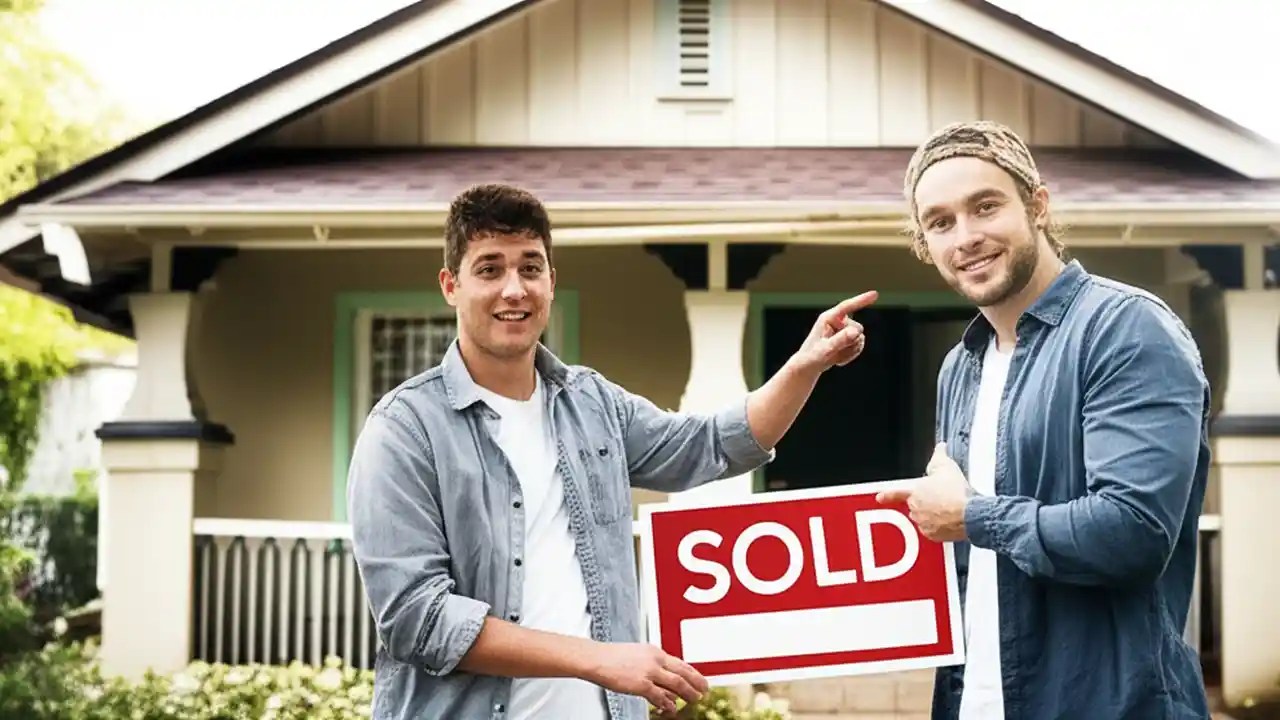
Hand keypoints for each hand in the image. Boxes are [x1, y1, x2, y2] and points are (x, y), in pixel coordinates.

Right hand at [584, 642, 707, 715]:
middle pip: (683, 672)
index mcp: (654, 651)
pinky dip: (667, 703)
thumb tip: (665, 685)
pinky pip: (659, 696)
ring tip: (694, 699)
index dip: (693, 673)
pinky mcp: (640, 684)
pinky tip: (671, 708)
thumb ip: (653, 668)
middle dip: (696, 682)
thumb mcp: (638, 656)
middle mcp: (654, 659)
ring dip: (687, 693)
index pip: (680, 662)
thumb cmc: (612, 657)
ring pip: (676, 683)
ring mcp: (648, 671)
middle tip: (704, 690)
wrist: (596, 658)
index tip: (700, 679)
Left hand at [789, 291, 878, 373]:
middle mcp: (836, 321)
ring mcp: (842, 329)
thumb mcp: (825, 350)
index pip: (847, 307)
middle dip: (851, 342)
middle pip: (858, 328)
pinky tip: (839, 359)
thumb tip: (856, 331)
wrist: (808, 367)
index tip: (875, 294)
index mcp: (827, 318)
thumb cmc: (811, 357)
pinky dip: (851, 354)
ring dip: (851, 350)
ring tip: (835, 356)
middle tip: (834, 351)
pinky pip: (859, 345)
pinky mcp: (846, 338)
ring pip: (860, 338)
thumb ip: (840, 340)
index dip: (861, 300)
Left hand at [876, 443, 972, 541]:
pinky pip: (932, 531)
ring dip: (931, 514)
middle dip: (924, 502)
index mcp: (915, 492)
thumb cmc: (958, 492)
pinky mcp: (932, 536)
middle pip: (914, 505)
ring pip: (922, 519)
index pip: (896, 492)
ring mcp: (923, 523)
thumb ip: (940, 456)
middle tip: (941, 499)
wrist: (970, 514)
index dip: (887, 495)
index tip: (880, 497)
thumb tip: (940, 447)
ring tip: (947, 509)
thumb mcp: (948, 467)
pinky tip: (949, 520)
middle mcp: (915, 509)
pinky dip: (939, 526)